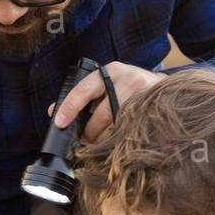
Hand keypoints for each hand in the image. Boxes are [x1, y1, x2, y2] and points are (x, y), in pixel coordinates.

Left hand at [46, 62, 165, 143]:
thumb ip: (82, 97)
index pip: (84, 90)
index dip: (70, 107)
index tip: (60, 123)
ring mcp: (143, 96)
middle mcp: (128, 80)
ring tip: (99, 142)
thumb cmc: (127, 87)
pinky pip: (130, 132)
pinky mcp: (152, 111)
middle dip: (90, 132)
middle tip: (84, 139)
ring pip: (117, 126)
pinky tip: (115, 142)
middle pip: (103, 115)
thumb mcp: (105, 85)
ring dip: (104, 139)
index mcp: (110, 72)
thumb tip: (54, 112)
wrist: (161, 87)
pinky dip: (118, 140)